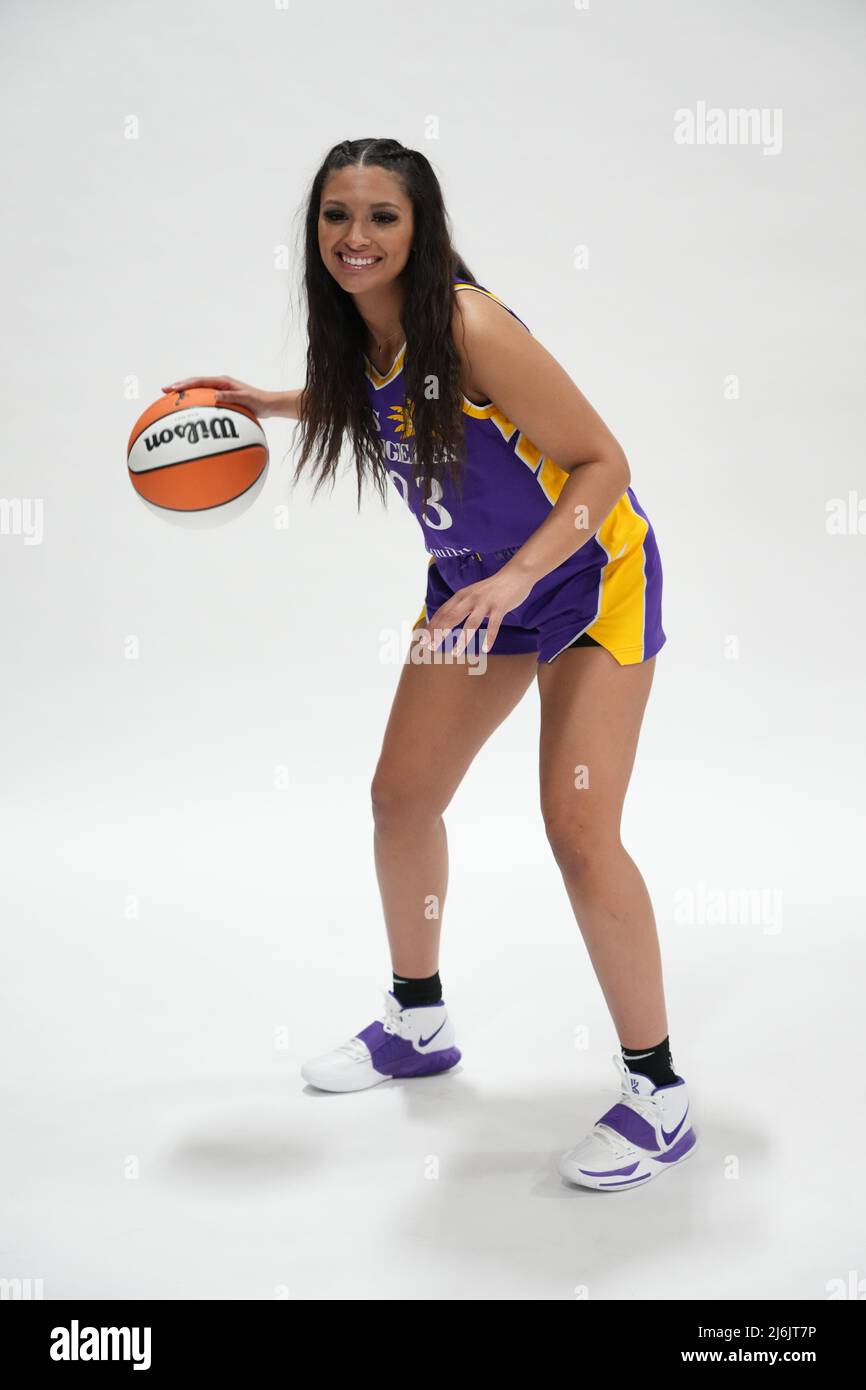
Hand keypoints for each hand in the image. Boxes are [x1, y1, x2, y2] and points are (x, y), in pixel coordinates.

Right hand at [160, 375, 286, 418]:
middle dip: (179, 388)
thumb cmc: (259, 401)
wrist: (269, 405)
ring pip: (198, 393)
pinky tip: (190, 416)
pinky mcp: (223, 400)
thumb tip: (215, 397)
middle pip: (195, 385)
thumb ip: (231, 397)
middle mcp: (219, 385)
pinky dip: (197, 406)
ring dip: (186, 396)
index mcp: (222, 381)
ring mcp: (220, 392)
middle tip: (164, 392)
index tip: (171, 388)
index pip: (199, 381)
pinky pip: (206, 402)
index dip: (184, 384)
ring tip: (171, 403)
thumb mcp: (246, 399)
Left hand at [420, 562, 535, 657]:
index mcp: (462, 596)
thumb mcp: (472, 594)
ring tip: (455, 653)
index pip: (443, 613)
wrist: (515, 575)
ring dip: (462, 639)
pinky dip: (489, 637)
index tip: (423, 640)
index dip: (432, 626)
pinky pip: (494, 625)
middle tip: (431, 647)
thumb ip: (460, 606)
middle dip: (440, 632)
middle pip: (452, 617)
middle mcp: (471, 598)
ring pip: (471, 623)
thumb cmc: (492, 589)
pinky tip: (485, 649)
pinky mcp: (500, 607)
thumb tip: (445, 621)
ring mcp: (485, 602)